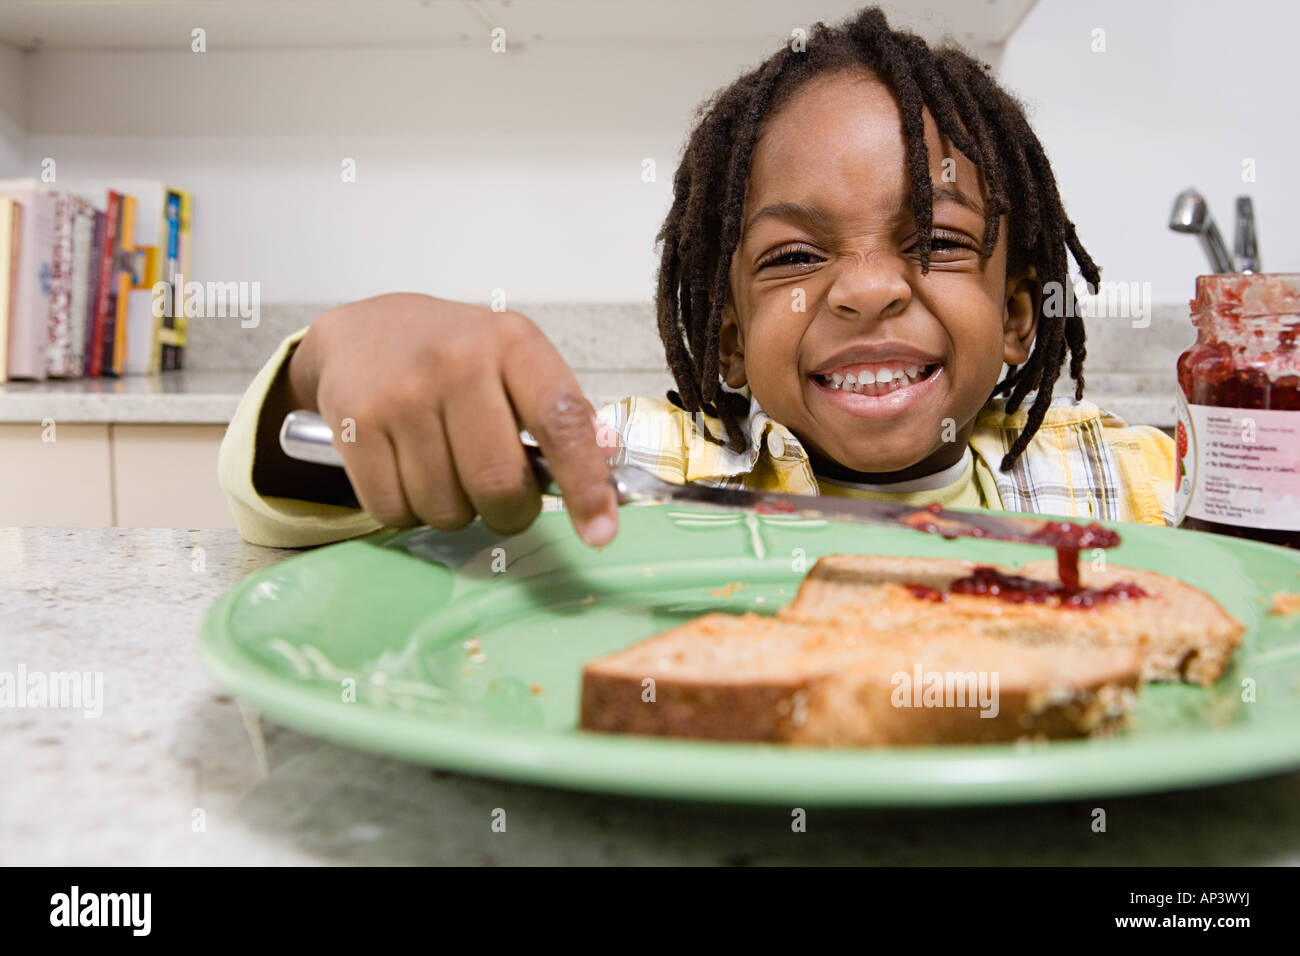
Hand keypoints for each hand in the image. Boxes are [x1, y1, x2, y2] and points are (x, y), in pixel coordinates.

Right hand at [277, 293, 618, 545]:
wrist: (365, 332)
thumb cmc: (455, 357)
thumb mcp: (517, 362)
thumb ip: (562, 414)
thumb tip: (604, 470)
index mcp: (512, 343)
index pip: (560, 421)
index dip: (585, 484)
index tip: (600, 532)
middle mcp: (457, 362)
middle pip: (499, 484)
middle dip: (509, 512)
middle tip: (504, 500)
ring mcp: (402, 393)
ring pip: (445, 508)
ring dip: (454, 510)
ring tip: (445, 469)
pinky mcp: (356, 423)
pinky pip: (395, 510)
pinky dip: (408, 511)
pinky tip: (408, 472)